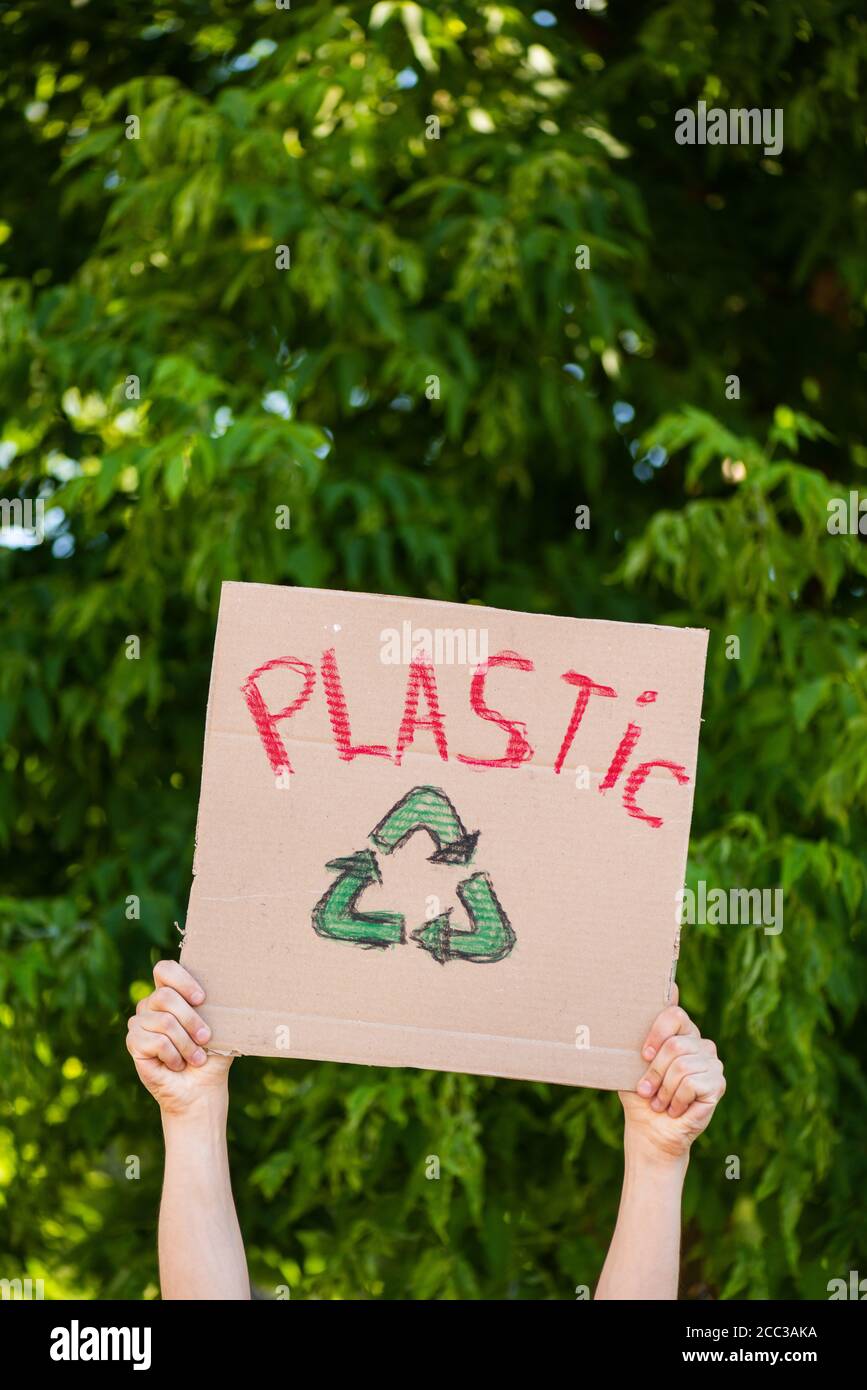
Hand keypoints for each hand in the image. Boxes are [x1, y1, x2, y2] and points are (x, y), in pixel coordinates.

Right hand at [126, 959, 231, 1115]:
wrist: (201, 1088)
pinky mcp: (133, 1043)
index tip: (202, 999)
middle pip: (165, 996)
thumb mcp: (221, 1026)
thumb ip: (218, 1006)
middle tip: (206, 1038)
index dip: (181, 980)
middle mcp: (151, 1005)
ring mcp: (139, 1022)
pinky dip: (173, 1056)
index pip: (164, 969)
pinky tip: (177, 1064)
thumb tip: (232, 988)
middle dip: (191, 1019)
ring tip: (196, 1058)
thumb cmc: (213, 1054)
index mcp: (171, 993)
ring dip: (186, 1044)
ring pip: (164, 1021)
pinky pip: (156, 1041)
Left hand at [619, 985, 724, 1161]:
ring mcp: (713, 1063)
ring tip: (659, 1102)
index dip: (657, 1033)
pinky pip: (692, 1083)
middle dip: (654, 1072)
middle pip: (675, 1045)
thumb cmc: (640, 1093)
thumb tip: (636, 1007)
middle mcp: (700, 1044)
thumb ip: (637, 1037)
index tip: (643, 1055)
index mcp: (681, 1033)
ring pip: (682, 1066)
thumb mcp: (633, 1063)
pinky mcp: (718, 1084)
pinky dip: (676, 1100)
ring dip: (664, 1090)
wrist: (650, 1129)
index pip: (675, 1014)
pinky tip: (675, 1109)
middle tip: (646, 1090)